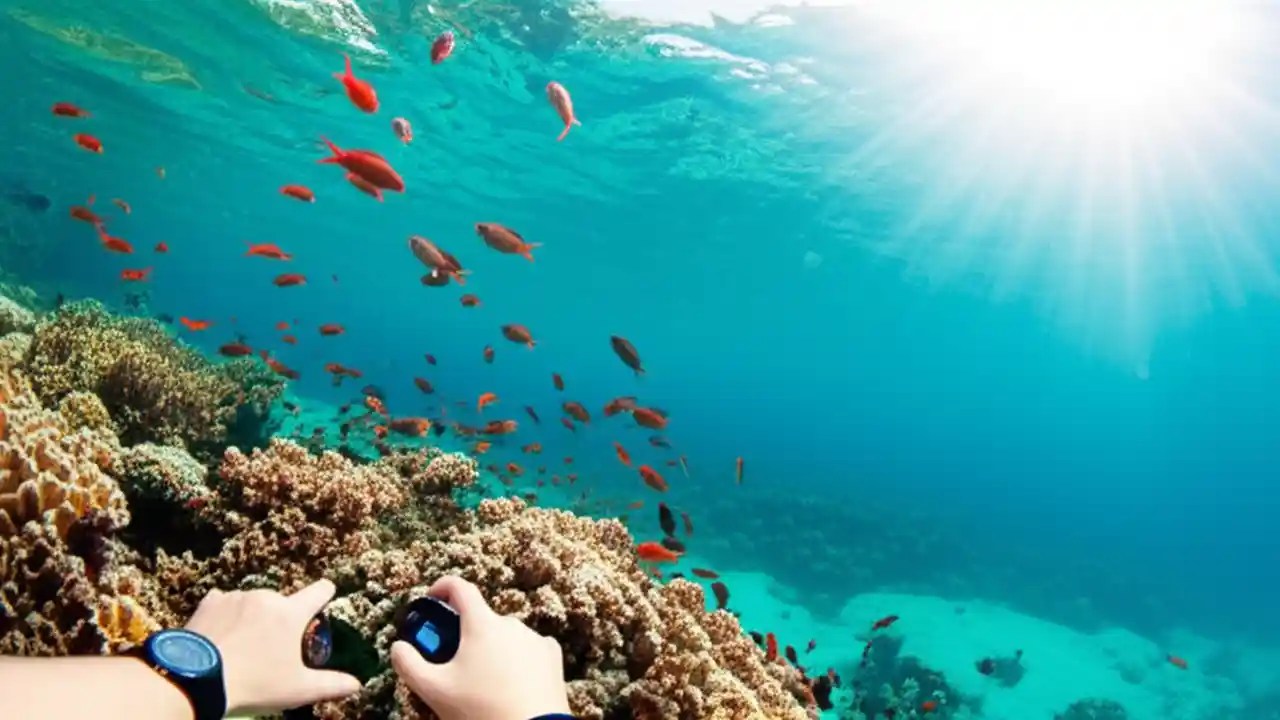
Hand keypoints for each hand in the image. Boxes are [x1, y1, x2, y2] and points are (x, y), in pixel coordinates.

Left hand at [183, 579, 361, 714]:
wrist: (196, 679)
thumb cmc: (254, 683)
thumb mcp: (297, 689)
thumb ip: (331, 685)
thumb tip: (358, 685)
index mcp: (291, 613)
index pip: (319, 591)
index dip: (325, 593)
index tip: (326, 595)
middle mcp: (267, 597)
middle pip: (282, 603)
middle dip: (280, 620)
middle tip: (272, 647)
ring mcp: (236, 597)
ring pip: (253, 604)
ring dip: (253, 617)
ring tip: (243, 646)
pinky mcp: (210, 603)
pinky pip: (225, 602)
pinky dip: (227, 614)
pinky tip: (222, 634)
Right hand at [391, 576, 570, 719]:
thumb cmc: (481, 710)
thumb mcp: (434, 691)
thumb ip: (409, 664)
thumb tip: (398, 646)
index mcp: (482, 624)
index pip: (459, 587)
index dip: (441, 587)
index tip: (432, 598)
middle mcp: (511, 623)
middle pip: (481, 619)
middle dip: (465, 634)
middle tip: (454, 664)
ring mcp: (534, 638)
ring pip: (504, 635)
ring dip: (491, 649)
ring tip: (484, 683)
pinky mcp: (552, 656)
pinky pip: (528, 649)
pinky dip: (516, 659)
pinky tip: (511, 683)